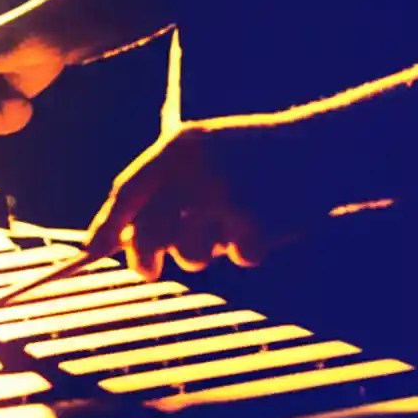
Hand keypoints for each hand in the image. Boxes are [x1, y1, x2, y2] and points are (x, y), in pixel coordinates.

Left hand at [85, 125, 268, 280]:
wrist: (325, 148)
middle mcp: (197, 169)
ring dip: (207, 253)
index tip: (91, 252)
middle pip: (150, 233)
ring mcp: (228, 195)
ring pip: (193, 254)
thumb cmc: (257, 159)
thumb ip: (166, 188)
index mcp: (179, 147)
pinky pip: (238, 259)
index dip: (106, 226)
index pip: (126, 191)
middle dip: (145, 260)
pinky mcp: (258, 220)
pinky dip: (250, 251)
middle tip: (149, 271)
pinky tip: (268, 224)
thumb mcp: (206, 155)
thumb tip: (123, 239)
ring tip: (231, 226)